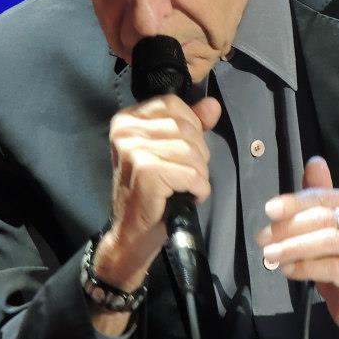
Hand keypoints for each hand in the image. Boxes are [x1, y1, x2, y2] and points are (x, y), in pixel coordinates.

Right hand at [92, 94, 220, 292]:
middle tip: (185, 176)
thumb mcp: (169, 150)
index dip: (191, 126)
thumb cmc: (151, 191)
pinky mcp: (146, 172)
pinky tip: (188, 196)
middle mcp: (125, 130)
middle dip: (198, 154)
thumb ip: (191, 124)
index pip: (173, 104)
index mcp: (126, 119)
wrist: (132, 234)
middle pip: (186, 128)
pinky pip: (192, 173)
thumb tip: (213, 105)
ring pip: (191, 151)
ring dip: (199, 174)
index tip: (183, 152)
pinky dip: (198, 188)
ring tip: (186, 187)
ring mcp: (133, 150)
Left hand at [256, 156, 338, 332]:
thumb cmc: (338, 252)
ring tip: (271, 255)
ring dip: (293, 247)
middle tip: (263, 238)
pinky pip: (330, 267)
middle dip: (288, 227)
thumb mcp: (325, 221)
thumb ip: (316, 194)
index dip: (294, 202)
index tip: (269, 210)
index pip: (321, 197)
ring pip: (327, 241)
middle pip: (322, 218)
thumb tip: (314, 163)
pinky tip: (287, 270)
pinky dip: (305, 267)